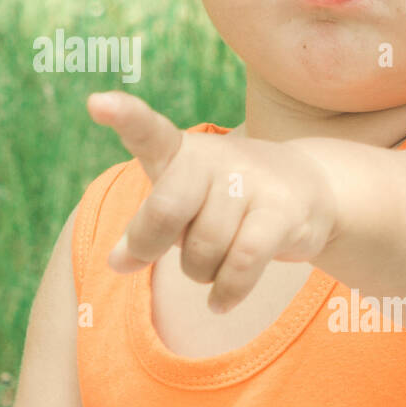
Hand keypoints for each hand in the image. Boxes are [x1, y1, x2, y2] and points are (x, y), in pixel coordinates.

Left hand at [86, 91, 338, 313]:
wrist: (309, 189)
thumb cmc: (225, 201)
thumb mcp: (182, 204)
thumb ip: (146, 228)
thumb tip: (116, 263)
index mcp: (179, 151)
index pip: (148, 130)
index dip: (124, 115)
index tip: (96, 104)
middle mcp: (214, 158)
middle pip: (167, 209)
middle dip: (150, 246)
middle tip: (146, 258)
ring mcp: (252, 181)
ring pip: (205, 249)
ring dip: (200, 274)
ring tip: (210, 266)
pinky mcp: (283, 211)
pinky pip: (242, 263)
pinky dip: (227, 291)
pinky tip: (220, 303)